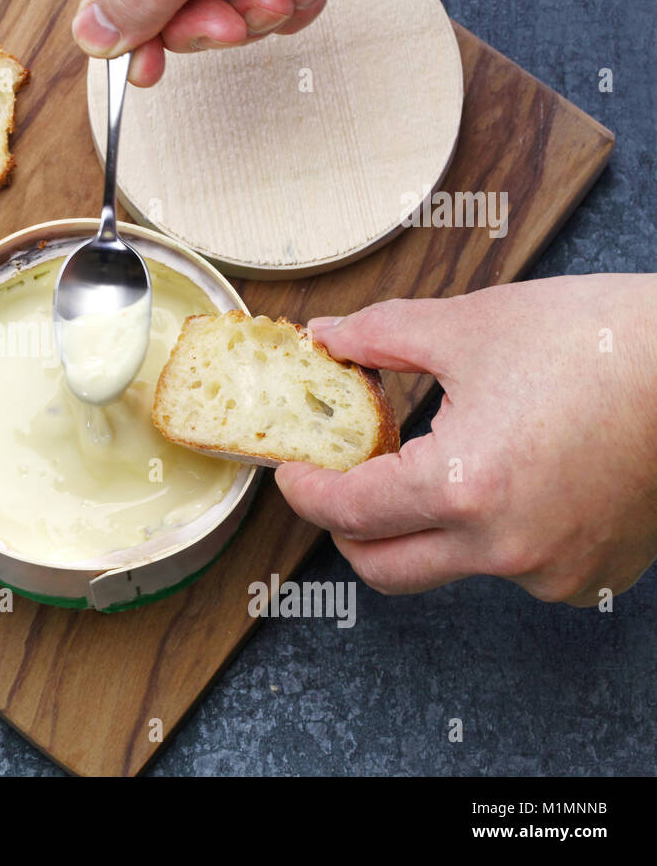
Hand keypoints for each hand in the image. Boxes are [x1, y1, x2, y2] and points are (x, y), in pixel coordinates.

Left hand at [274, 275, 656, 606]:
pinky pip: (513, 565)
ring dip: (424, 525)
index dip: (305, 491)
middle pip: (384, 568)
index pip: (348, 513)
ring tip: (439, 458)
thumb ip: (382, 337)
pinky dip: (490, 530)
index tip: (293, 473)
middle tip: (342, 483)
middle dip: (349, 529)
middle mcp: (506, 549)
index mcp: (464, 489)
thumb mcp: (473, 325)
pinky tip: (507, 475)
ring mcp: (554, 570)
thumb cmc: (608, 341)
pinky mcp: (593, 575)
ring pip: (449, 566)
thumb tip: (329, 339)